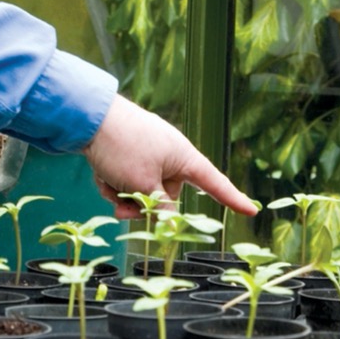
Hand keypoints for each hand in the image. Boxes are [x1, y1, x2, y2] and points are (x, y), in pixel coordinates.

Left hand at [83, 96, 257, 219]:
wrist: (88, 117)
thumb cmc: (123, 147)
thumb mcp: (143, 184)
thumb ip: (160, 207)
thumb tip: (168, 221)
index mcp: (184, 157)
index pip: (215, 183)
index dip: (233, 199)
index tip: (251, 211)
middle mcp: (170, 154)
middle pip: (167, 196)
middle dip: (144, 206)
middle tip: (123, 209)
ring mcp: (149, 151)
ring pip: (142, 190)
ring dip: (124, 195)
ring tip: (109, 185)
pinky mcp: (129, 150)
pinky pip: (127, 178)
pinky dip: (114, 181)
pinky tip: (101, 174)